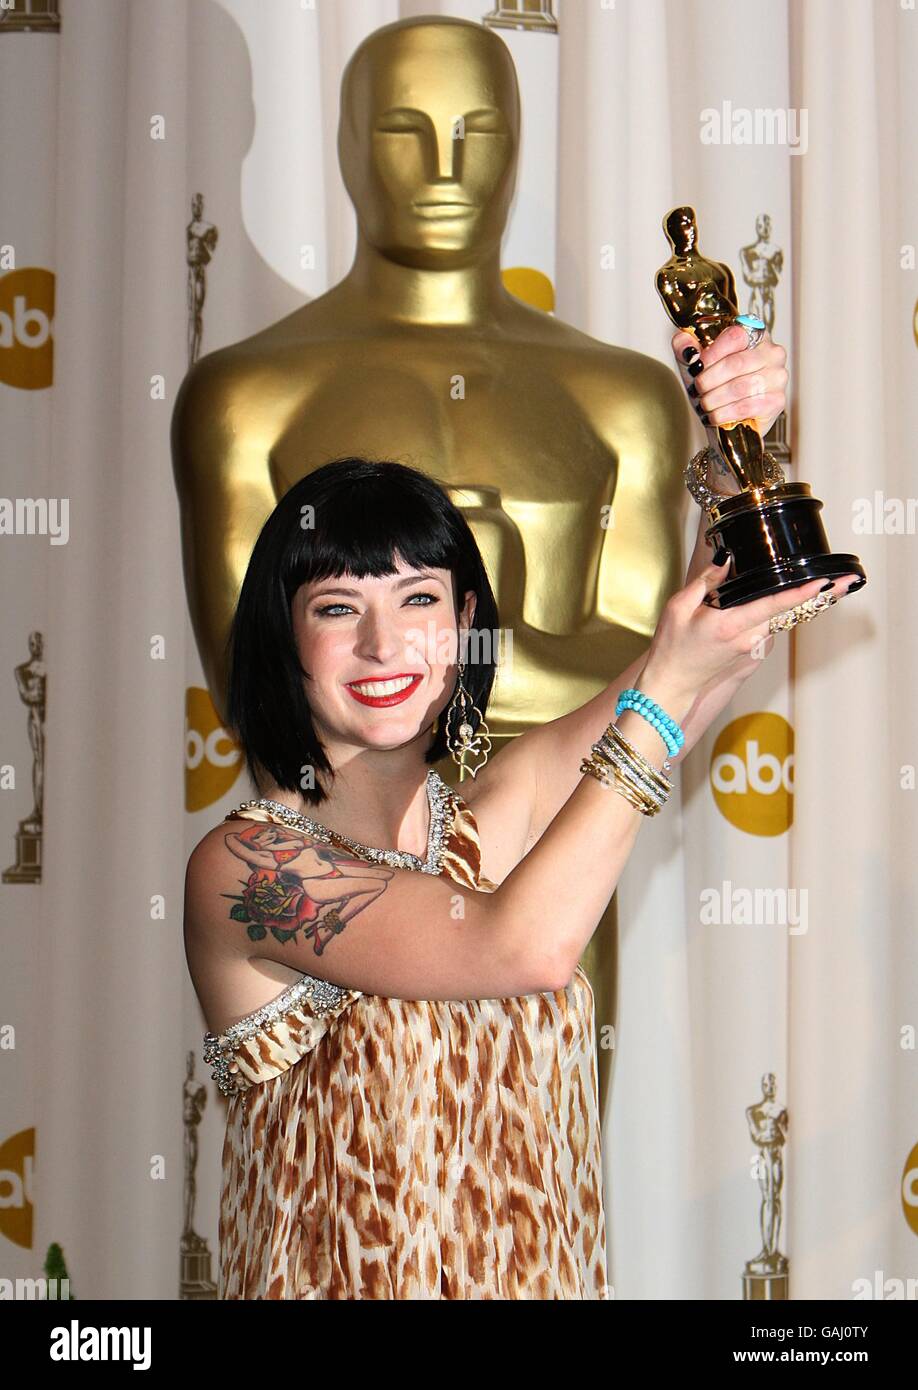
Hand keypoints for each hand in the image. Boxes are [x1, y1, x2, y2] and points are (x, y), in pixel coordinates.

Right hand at [640, 553, 862, 720]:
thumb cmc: (671, 648)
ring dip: (804, 603)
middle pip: (790, 612)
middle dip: (819, 596)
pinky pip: (772, 625)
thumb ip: (705, 581)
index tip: (823, 581)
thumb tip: (727, 559)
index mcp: (729, 625)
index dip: (801, 592)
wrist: (672, 685)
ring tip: (831, 586)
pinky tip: (793, 599)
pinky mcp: (751, 652)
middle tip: (847, 581)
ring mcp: (752, 647)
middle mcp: (747, 638)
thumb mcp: (678, 607)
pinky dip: (785, 612)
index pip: (773, 604)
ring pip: (783, 619)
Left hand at [670, 324, 787, 437]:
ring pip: (740, 387)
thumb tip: (689, 350)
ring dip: (714, 399)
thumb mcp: (694, 359)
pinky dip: (724, 413)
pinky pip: (747, 406)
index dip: (712, 353)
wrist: (725, 415)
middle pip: (737, 363)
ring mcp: (777, 377)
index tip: (697, 366)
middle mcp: (771, 352)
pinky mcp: (776, 401)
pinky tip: (714, 415)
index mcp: (754, 334)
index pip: (735, 336)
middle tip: (697, 389)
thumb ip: (684, 344)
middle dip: (709, 380)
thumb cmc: (714, 383)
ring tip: (704, 404)